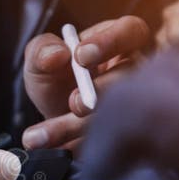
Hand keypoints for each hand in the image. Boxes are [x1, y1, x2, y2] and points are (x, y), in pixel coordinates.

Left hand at [22, 16, 149, 150]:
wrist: (55, 116)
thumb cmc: (55, 78)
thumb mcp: (39, 61)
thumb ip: (41, 51)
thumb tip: (57, 54)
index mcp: (119, 41)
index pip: (131, 31)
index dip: (110, 42)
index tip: (80, 56)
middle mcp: (135, 70)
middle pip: (133, 75)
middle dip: (102, 90)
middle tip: (75, 102)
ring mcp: (138, 104)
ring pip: (120, 113)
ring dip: (80, 125)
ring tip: (44, 135)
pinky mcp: (129, 135)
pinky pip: (111, 142)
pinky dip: (76, 146)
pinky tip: (53, 148)